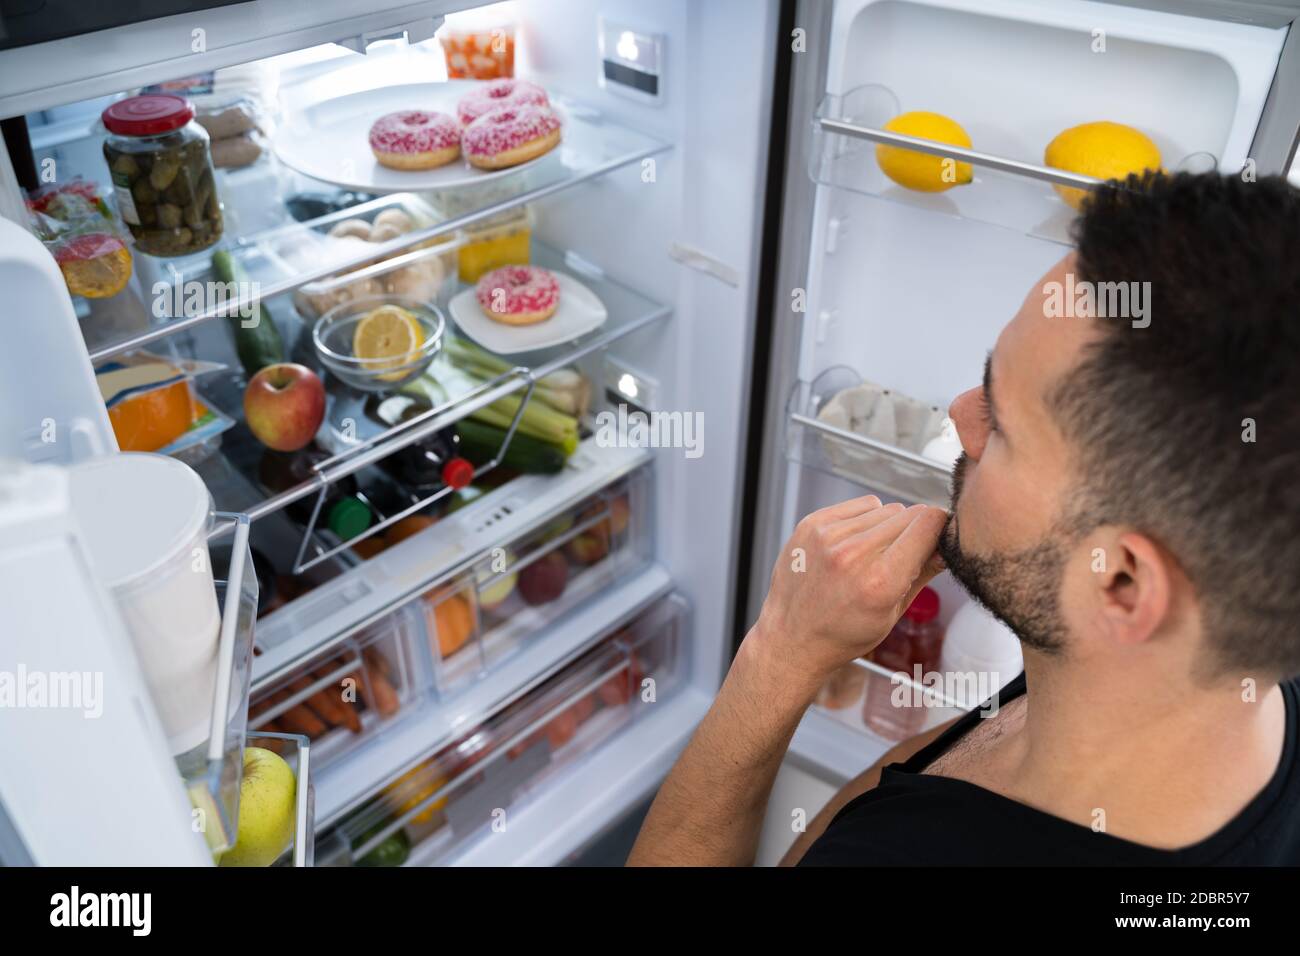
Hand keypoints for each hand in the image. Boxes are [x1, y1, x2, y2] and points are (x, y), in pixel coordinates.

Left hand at [748, 496, 947, 695]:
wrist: (791, 637)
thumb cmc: (842, 634)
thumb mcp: (893, 613)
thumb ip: (924, 572)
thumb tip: (949, 544)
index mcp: (880, 581)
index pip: (928, 524)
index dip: (940, 527)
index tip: (940, 533)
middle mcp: (853, 554)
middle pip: (909, 514)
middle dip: (914, 531)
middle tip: (901, 555)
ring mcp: (829, 536)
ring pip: (885, 508)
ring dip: (888, 526)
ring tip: (872, 555)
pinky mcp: (812, 524)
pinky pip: (859, 505)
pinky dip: (864, 519)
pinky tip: (854, 544)